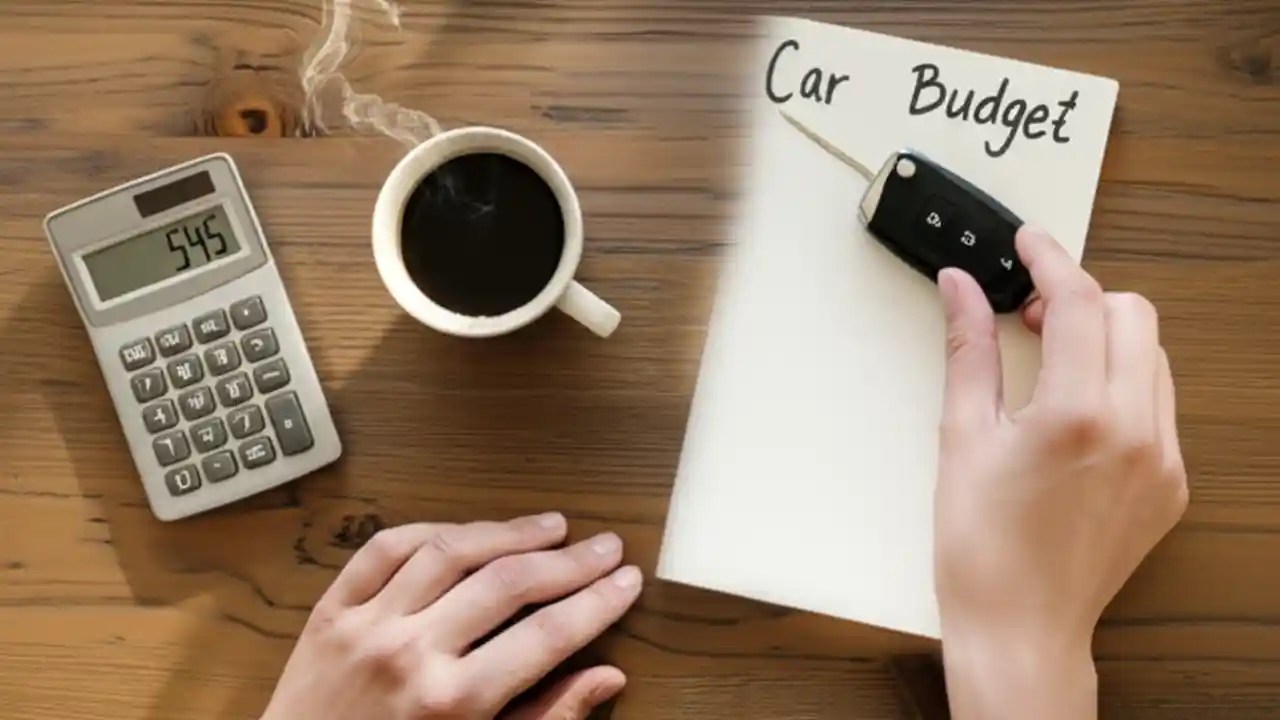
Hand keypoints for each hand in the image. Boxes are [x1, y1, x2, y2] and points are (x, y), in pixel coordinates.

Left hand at [262, 513, 641, 719]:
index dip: (597, 602)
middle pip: (508, 584)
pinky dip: (432, 530)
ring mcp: (367, 626)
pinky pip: (386, 549)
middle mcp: (412, 654)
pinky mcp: (331, 612)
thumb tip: (607, 677)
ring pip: (451, 552)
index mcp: (453, 703)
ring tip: (551, 526)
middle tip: (604, 546)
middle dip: (568, 561)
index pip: (547, 635)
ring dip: (508, 532)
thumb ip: (546, 719)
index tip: (626, 580)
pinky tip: (468, 530)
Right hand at [934, 226, 1187, 718]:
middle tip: (1031, 314)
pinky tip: (1077, 410)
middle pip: (1131, 315)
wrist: (1019, 626)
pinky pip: (1159, 404)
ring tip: (1053, 362)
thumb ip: (967, 350)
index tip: (1029, 244)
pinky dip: (1123, 385)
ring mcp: (1161, 459)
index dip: (1051, 259)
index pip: (1080, 300)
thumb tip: (960, 289)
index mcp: (1076, 415)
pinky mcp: (1171, 484)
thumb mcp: (961, 437)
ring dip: (1106, 339)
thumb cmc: (981, 549)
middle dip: (1082, 298)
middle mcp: (1133, 431)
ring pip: (1152, 356)